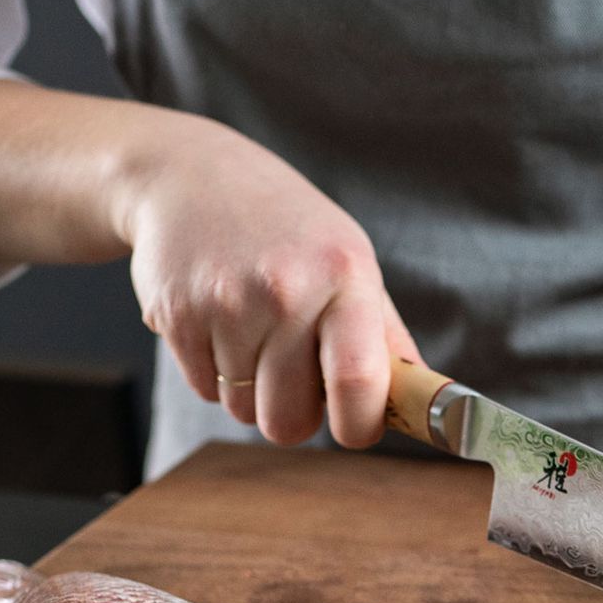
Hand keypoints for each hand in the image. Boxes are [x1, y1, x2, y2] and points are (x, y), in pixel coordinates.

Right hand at [117, 119, 418, 448]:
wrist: (190, 174)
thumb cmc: (289, 230)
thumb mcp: (350, 262)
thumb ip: (385, 338)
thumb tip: (425, 403)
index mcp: (345, 277)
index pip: (359, 382)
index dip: (359, 425)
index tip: (354, 427)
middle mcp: (285, 289)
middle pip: (289, 421)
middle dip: (294, 416)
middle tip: (295, 374)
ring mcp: (226, 302)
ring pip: (242, 411)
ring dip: (251, 390)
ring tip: (253, 332)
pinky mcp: (176, 314)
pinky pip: (204, 390)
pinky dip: (214, 373)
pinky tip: (219, 323)